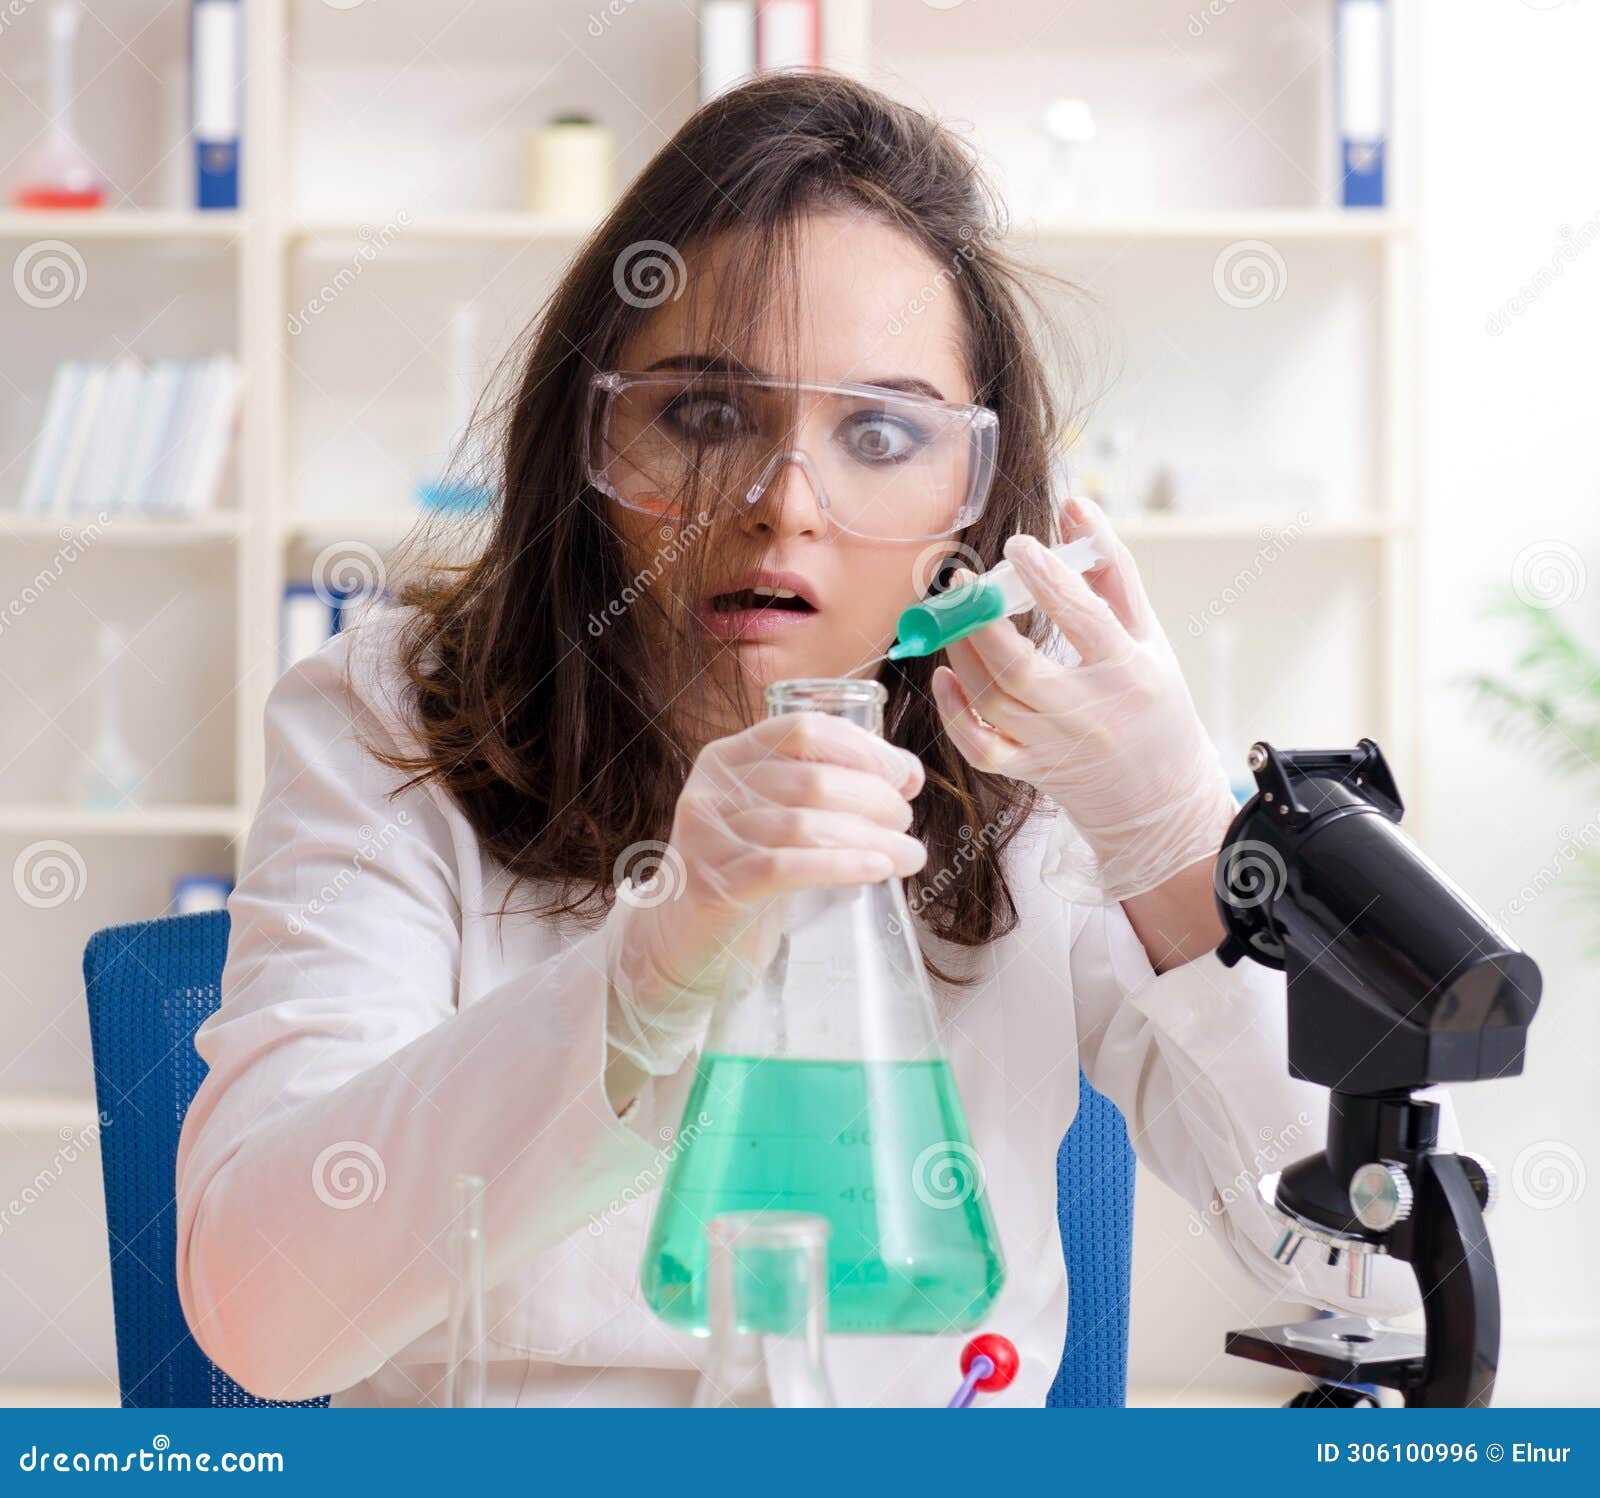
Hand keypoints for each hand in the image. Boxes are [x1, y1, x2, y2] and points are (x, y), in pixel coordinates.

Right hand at [604, 712, 925, 1075]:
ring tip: (908, 854)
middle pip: (812, 781)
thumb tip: (907, 774)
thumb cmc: (743, 867)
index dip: (864, 749)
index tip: (904, 777)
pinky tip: (876, 869)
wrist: (679, 936)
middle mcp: (713, 787)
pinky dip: (840, 866)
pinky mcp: (714, 884)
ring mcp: (708, 836)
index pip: (804, 730)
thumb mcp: (773, 813)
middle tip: (905, 823)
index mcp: (729, 755)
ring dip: (871, 839)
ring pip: (805, 826)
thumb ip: (826, 786)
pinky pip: (786, 868)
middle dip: (875, 800)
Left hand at [930, 496, 1237, 905]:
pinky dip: (954, 712)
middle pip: (1020, 669)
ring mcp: (1054, 747)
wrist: (1158, 795)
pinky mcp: (1028, 770)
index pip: (1085, 620)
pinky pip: (978, 746)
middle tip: (962, 581)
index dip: (1049, 580)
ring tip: (953, 615)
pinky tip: (945, 675)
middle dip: (980, 622)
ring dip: (962, 653)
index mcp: (1129, 671)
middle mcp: (1089, 713)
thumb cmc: (1151, 700)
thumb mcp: (1147, 633)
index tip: (1018, 545)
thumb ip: (1110, 568)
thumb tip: (1074, 505)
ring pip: (992, 701)